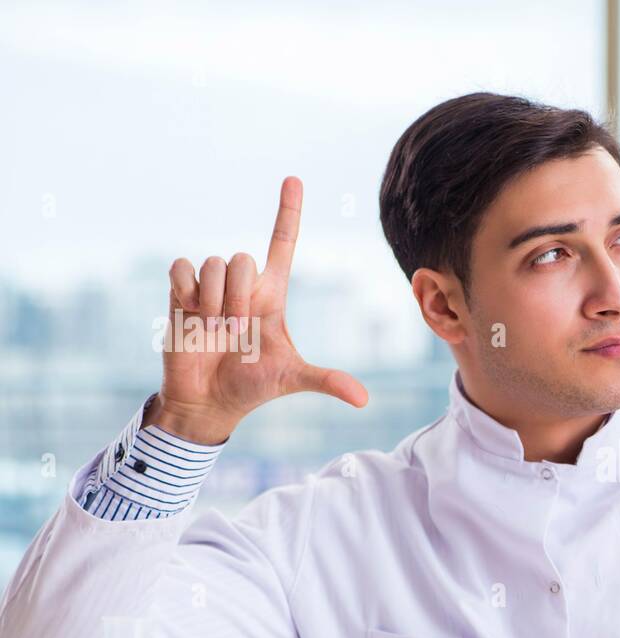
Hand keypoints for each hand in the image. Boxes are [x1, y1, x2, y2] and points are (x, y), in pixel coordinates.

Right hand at [146, 177, 367, 443]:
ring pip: (212, 263)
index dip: (288, 211)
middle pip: (241, 258)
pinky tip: (190, 312)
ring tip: (214, 328)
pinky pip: (181, 268)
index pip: (282, 242)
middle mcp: (242, 284)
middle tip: (236, 329)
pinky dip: (186, 290)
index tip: (293, 179)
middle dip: (239, 296)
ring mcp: (211, 287)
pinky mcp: (181, 292)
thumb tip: (364, 400)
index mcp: (271, 294)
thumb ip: (326, 380)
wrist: (209, 401)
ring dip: (215, 301)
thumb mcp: (291, 379)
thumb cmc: (251, 386)